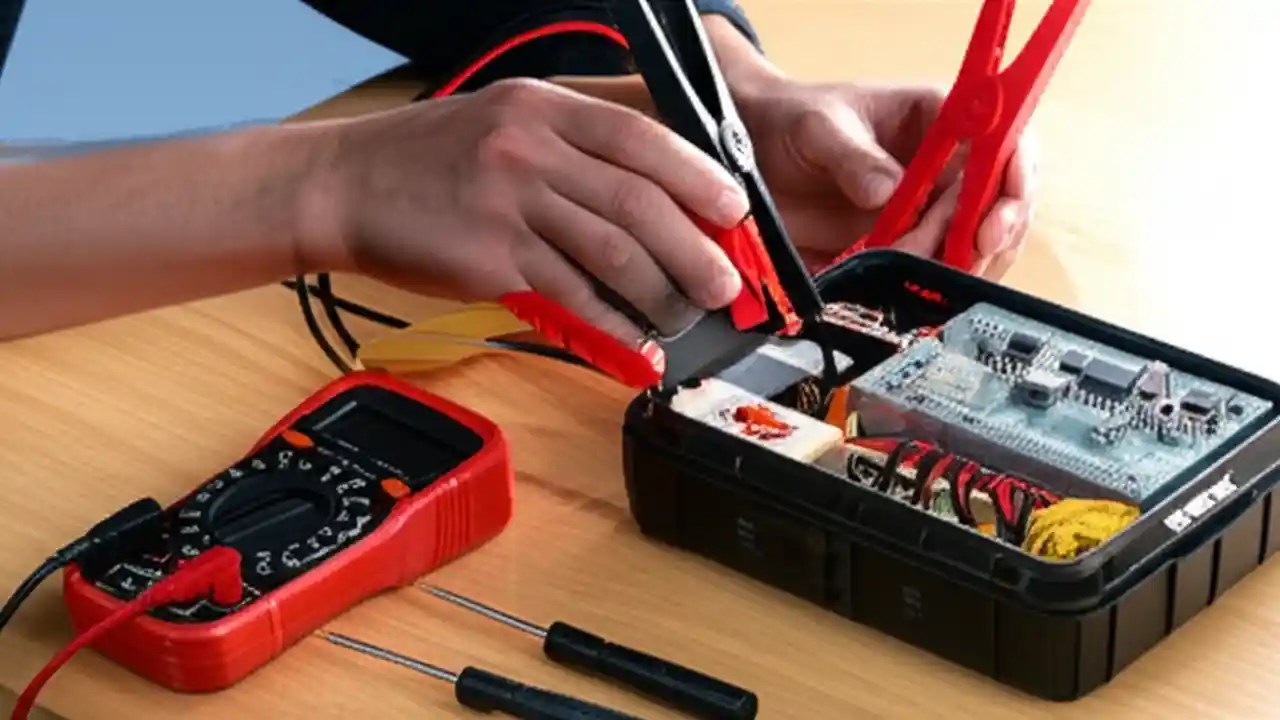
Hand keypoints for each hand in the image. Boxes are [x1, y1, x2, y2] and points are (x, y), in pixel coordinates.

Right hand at [303, 78, 749, 370]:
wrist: (342, 185)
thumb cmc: (426, 159)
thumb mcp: (503, 120)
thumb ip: (571, 143)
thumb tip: (649, 187)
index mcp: (543, 108)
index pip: (641, 138)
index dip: (697, 177)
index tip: (732, 209)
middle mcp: (530, 150)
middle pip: (638, 202)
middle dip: (694, 249)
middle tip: (724, 282)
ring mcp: (509, 206)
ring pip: (611, 254)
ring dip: (659, 293)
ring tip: (682, 316)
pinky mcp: (490, 262)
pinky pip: (569, 298)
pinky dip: (610, 326)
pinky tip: (633, 344)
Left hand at [703, 17, 1035, 279]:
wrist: (753, 153)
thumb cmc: (792, 121)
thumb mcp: (817, 127)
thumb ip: (852, 156)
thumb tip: (887, 192)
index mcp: (941, 121)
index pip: (1005, 145)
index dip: (1011, 183)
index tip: (991, 219)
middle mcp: (948, 169)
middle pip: (1001, 208)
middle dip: (985, 242)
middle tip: (950, 262)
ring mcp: (929, 214)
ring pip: (975, 250)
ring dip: (956, 272)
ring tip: (917, 280)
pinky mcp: (903, 250)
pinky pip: (932, 276)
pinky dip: (925, 292)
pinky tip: (902, 298)